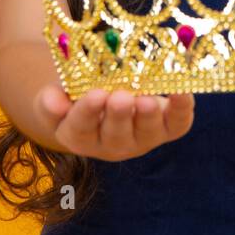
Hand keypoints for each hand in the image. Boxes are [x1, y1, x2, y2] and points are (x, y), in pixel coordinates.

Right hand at [34, 84, 194, 160]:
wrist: (109, 94)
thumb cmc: (79, 95)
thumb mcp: (58, 96)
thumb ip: (51, 101)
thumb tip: (54, 101)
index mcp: (80, 135)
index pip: (80, 129)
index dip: (88, 113)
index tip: (94, 94)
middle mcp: (112, 143)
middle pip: (116, 136)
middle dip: (119, 116)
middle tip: (121, 97)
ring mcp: (142, 138)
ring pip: (147, 133)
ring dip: (148, 116)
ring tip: (146, 99)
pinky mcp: (167, 129)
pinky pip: (178, 123)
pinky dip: (182, 108)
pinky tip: (182, 90)